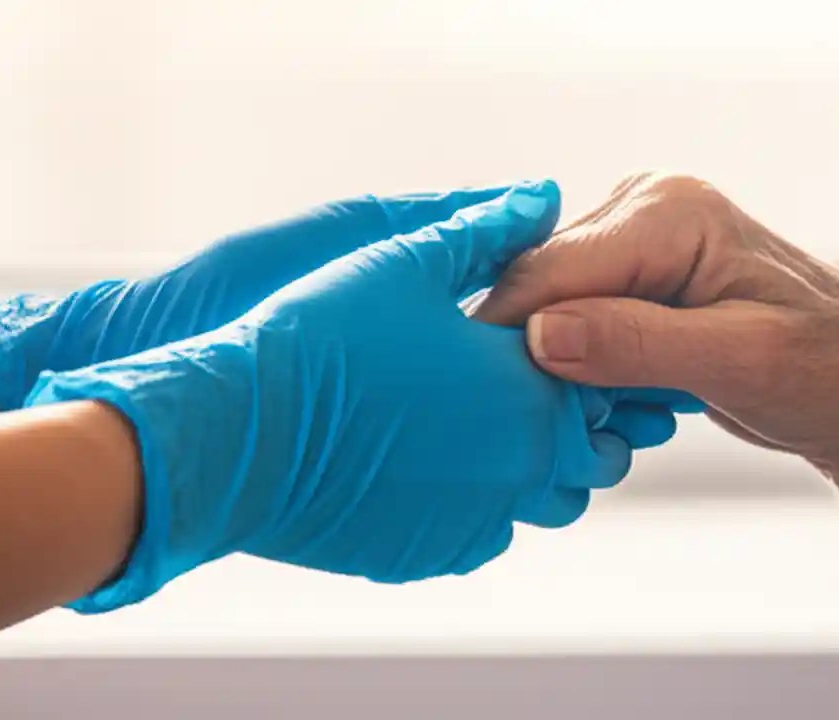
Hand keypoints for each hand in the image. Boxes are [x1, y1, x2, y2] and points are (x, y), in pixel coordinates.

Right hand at [24, 181, 646, 611]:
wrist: (237, 435)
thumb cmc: (318, 336)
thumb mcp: (402, 259)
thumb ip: (486, 229)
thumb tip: (544, 193)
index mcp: (527, 383)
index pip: (601, 373)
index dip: (593, 351)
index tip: (578, 337)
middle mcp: (522, 460)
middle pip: (594, 451)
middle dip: (583, 421)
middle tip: (546, 388)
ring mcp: (482, 516)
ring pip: (550, 500)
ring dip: (541, 467)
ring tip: (497, 430)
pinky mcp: (437, 553)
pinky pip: (489, 533)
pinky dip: (485, 503)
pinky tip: (446, 468)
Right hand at [474, 172, 838, 476]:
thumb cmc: (831, 372)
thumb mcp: (739, 362)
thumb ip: (636, 343)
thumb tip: (539, 336)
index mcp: (668, 211)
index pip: (549, 268)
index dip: (509, 336)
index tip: (489, 406)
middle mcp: (645, 212)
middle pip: (543, 291)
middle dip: (539, 363)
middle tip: (560, 433)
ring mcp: (638, 248)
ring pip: (552, 315)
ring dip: (563, 379)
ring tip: (605, 429)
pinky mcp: (638, 286)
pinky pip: (577, 329)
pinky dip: (585, 378)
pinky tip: (620, 414)